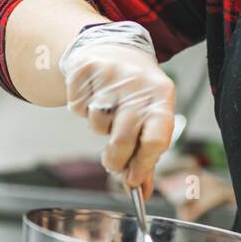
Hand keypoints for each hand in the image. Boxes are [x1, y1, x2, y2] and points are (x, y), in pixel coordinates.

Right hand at [62, 43, 175, 197]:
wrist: (115, 49)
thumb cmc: (137, 93)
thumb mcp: (151, 116)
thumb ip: (147, 155)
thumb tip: (141, 192)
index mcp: (162, 95)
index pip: (155, 140)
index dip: (143, 165)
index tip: (133, 181)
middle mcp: (139, 83)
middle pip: (123, 139)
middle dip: (115, 161)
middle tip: (113, 164)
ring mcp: (111, 74)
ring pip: (97, 125)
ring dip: (99, 128)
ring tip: (108, 112)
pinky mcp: (86, 69)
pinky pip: (77, 109)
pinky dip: (82, 110)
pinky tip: (93, 96)